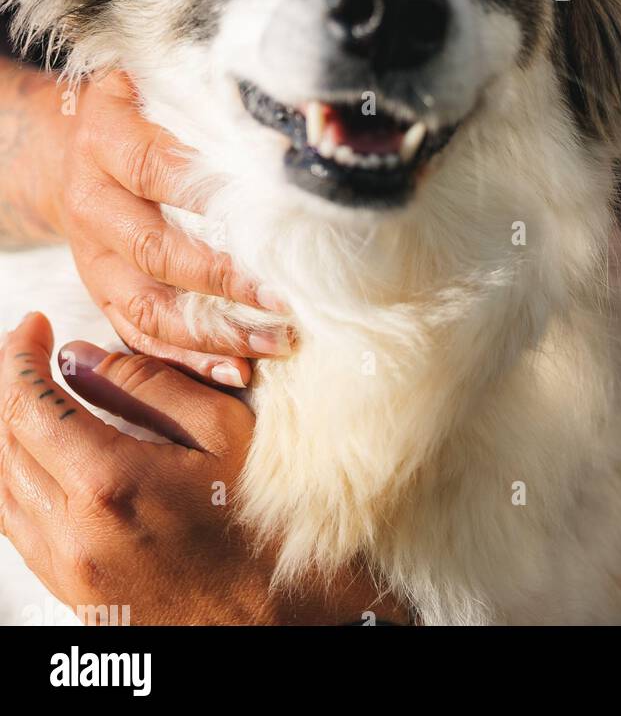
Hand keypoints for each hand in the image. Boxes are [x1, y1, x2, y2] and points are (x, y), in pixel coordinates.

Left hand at [0, 313, 409, 624]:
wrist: (275, 612)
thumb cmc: (261, 515)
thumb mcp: (224, 430)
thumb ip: (149, 385)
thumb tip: (81, 358)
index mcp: (109, 481)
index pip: (29, 406)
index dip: (20, 357)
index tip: (33, 326)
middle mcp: (72, 531)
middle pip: (5, 443)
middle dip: (8, 386)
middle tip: (25, 350)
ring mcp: (66, 568)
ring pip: (3, 487)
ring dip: (6, 432)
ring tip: (26, 394)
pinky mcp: (71, 591)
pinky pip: (16, 526)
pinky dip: (14, 477)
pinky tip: (36, 453)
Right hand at [57, 72, 290, 386]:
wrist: (71, 150)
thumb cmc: (138, 111)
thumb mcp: (156, 81)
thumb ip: (204, 89)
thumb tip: (298, 107)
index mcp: (105, 142)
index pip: (157, 170)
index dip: (209, 195)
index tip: (269, 217)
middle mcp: (92, 205)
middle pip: (156, 250)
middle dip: (224, 279)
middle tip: (284, 296)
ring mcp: (93, 258)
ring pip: (148, 308)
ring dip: (215, 332)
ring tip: (278, 341)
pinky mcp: (101, 294)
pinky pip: (139, 337)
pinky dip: (188, 360)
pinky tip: (238, 370)